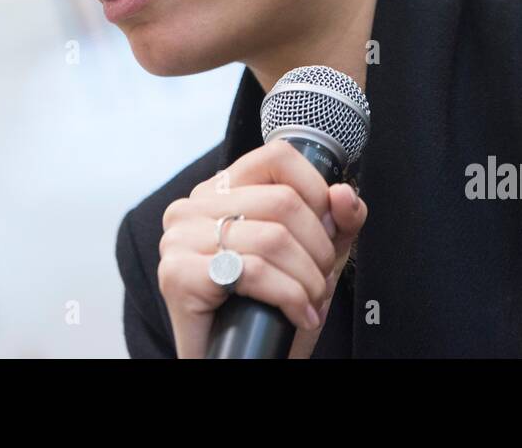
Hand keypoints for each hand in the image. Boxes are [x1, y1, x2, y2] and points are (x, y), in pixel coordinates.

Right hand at [157, 138, 368, 357]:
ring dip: (308, 279)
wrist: (243, 363)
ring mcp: (179, 239)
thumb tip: (344, 194)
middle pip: (283, 201)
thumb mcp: (314, 257)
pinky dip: (289, 297)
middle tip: (319, 281)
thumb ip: (336, 221)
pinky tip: (296, 315)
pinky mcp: (177, 275)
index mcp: (219, 191)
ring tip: (310, 302)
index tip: (326, 230)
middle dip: (318, 249)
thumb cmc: (272, 310)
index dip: (316, 191)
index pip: (278, 157)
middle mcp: (192, 207)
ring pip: (272, 238)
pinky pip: (253, 272)